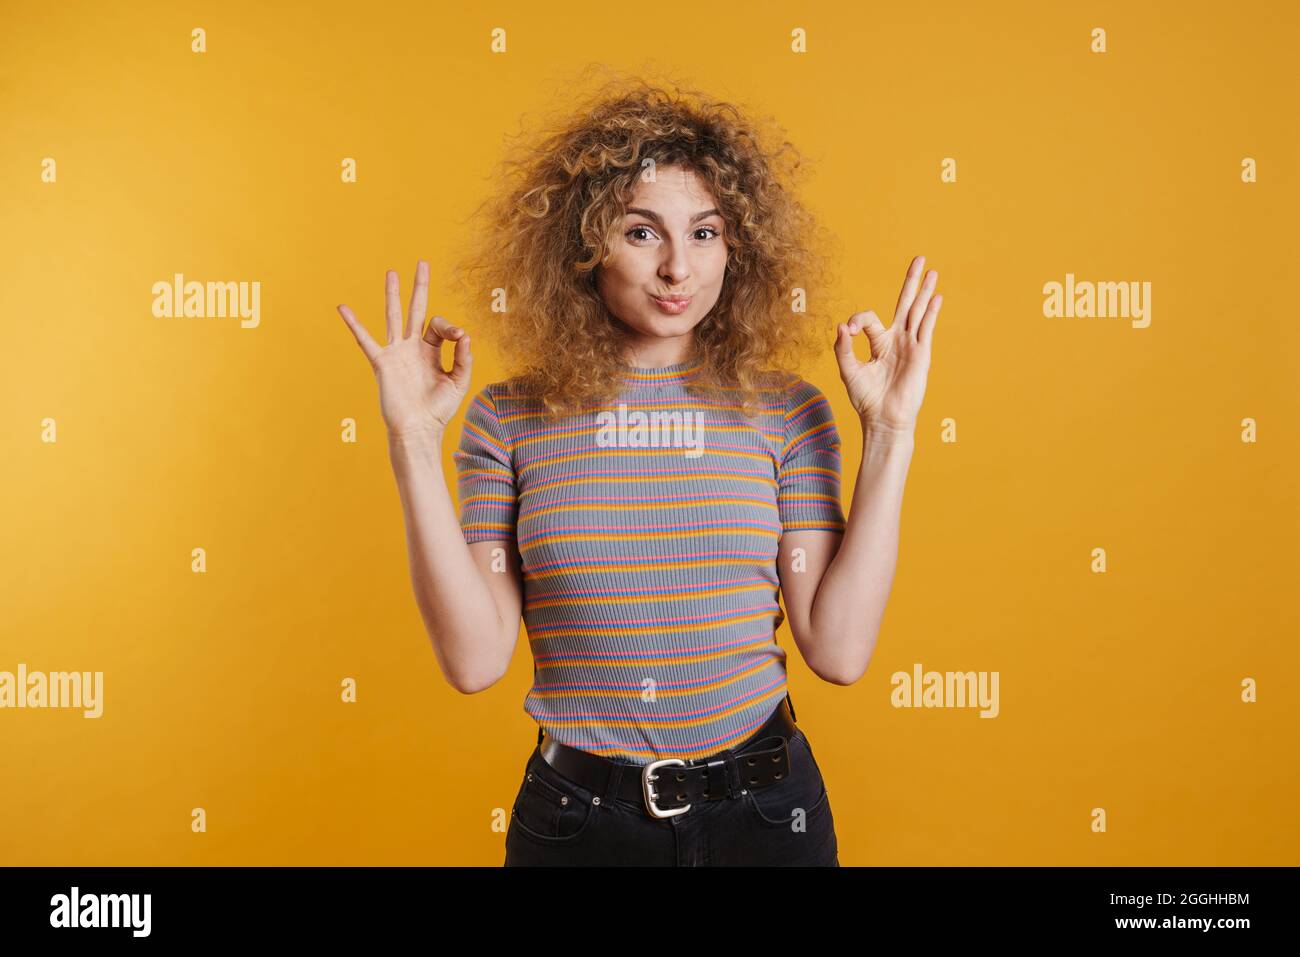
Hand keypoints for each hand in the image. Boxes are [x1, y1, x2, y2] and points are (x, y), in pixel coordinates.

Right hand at [336, 260, 471, 437]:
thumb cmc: (438, 410)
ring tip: (392, 272)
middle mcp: (413, 348)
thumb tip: (465, 333)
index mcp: (431, 351)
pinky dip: (353, 323)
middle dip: (420, 287)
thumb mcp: (459, 381)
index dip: (450, 327)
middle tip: (422, 263)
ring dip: (393, 294)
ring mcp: (397, 353)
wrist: (418, 429)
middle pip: (416, 310)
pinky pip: (365, 339)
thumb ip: (463, 357)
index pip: (439, 325)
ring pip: (394, 316)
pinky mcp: (382, 362)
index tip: (458, 337)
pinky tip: (342, 307)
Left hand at [834, 255, 941, 432]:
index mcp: (879, 343)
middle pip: (905, 304)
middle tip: (919, 258)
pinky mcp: (921, 354)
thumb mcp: (849, 371)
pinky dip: (930, 312)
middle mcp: (897, 340)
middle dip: (911, 281)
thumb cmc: (867, 399)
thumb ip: (843, 349)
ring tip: (932, 271)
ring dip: (925, 291)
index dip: (857, 320)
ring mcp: (911, 345)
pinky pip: (925, 328)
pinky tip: (936, 297)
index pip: (869, 318)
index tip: (848, 332)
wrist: (884, 419)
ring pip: (918, 311)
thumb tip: (840, 326)